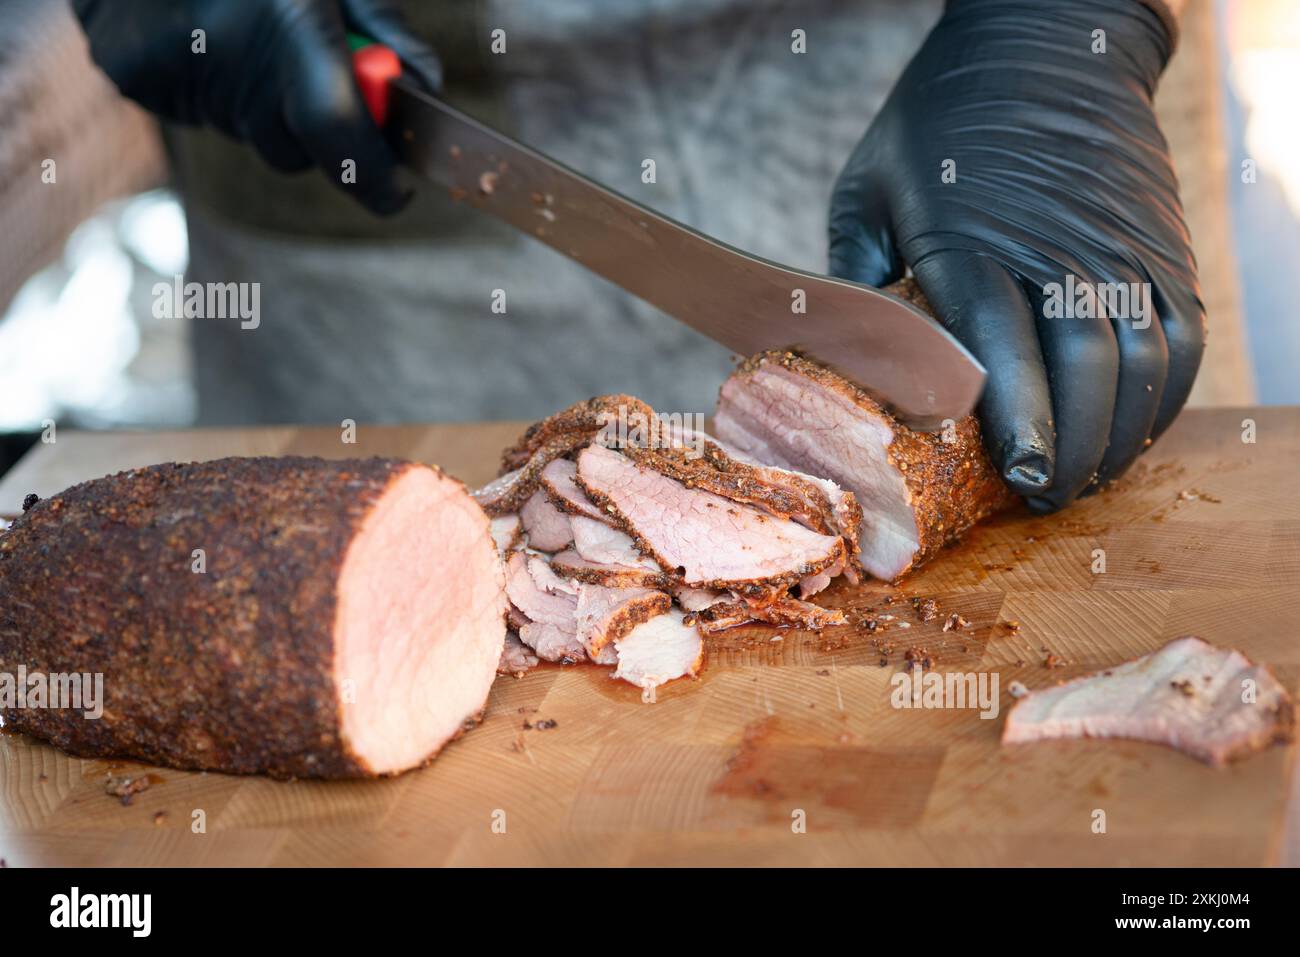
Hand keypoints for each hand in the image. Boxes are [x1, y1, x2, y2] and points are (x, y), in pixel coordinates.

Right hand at [72, 0, 441, 214]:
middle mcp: (231, 52)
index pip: (337, 130)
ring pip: (248, 133)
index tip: (397, 192)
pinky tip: (205, 36)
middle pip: (294, 150)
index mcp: (290, 20)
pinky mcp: (133, 75)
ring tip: (248, 35)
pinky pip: (200, 113)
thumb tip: (422, 91)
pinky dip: (216, 90)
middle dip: (317, 134)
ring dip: (264, 107)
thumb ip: (384, 27)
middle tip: (314, 80)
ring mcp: (174, 68)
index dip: (373, 175)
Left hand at [829, 0, 1204, 511]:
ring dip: (1118, 435)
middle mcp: (1056, 252)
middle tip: (1043, 496)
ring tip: (1081, 479)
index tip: (1017, 474)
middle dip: (1071, 449)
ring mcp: (1117, 250)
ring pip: (1142, 364)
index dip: (1018, 419)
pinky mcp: (1158, 247)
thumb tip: (833, 358)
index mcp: (972, 243)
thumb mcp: (869, 186)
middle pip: (1084, 370)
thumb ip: (853, 276)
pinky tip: (1129, 429)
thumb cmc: (941, 121)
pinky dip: (1162, 396)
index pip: (1004, 347)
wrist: (1046, 38)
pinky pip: (1179, 337)